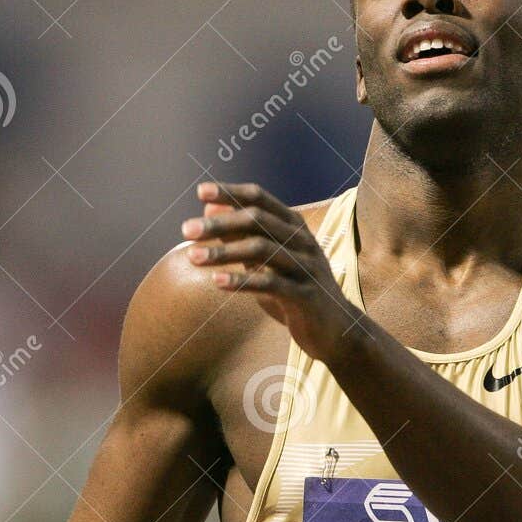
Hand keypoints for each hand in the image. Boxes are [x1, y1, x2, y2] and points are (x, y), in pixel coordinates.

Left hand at [182, 182, 363, 364]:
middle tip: (187, 229)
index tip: (201, 191)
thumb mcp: (266, 260)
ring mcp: (306, 267)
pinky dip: (242, 281)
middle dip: (220, 223)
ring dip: (224, 252)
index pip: (260, 199)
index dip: (231, 193)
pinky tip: (217, 282)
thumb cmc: (295, 290)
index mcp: (294, 226)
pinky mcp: (306, 295)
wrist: (335, 330)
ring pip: (262, 249)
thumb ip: (241, 235)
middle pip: (258, 221)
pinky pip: (271, 284)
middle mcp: (302, 241)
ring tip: (193, 256)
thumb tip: (208, 208)